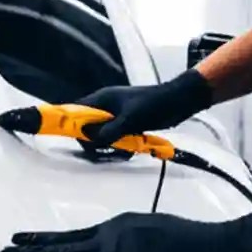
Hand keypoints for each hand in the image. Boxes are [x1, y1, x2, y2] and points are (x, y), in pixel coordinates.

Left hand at [0, 210, 251, 251]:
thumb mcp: (155, 228)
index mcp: (121, 227)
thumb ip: (128, 237)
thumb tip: (107, 246)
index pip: (72, 236)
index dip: (42, 240)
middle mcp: (116, 239)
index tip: (17, 241)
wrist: (229, 250)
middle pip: (64, 249)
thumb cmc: (198, 242)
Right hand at [77, 69, 212, 143]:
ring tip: (122, 151)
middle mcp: (105, 107)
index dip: (73, 125)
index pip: (76, 111)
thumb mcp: (130, 119)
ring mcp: (116, 115)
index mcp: (102, 99)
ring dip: (108, 145)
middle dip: (93, 140)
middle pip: (87, 126)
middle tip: (106, 150)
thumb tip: (90, 139)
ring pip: (101, 134)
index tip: (81, 141)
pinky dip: (119, 145)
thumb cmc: (154, 105)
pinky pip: (114, 137)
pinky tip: (130, 150)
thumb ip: (109, 130)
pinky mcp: (126, 123)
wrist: (178, 101)